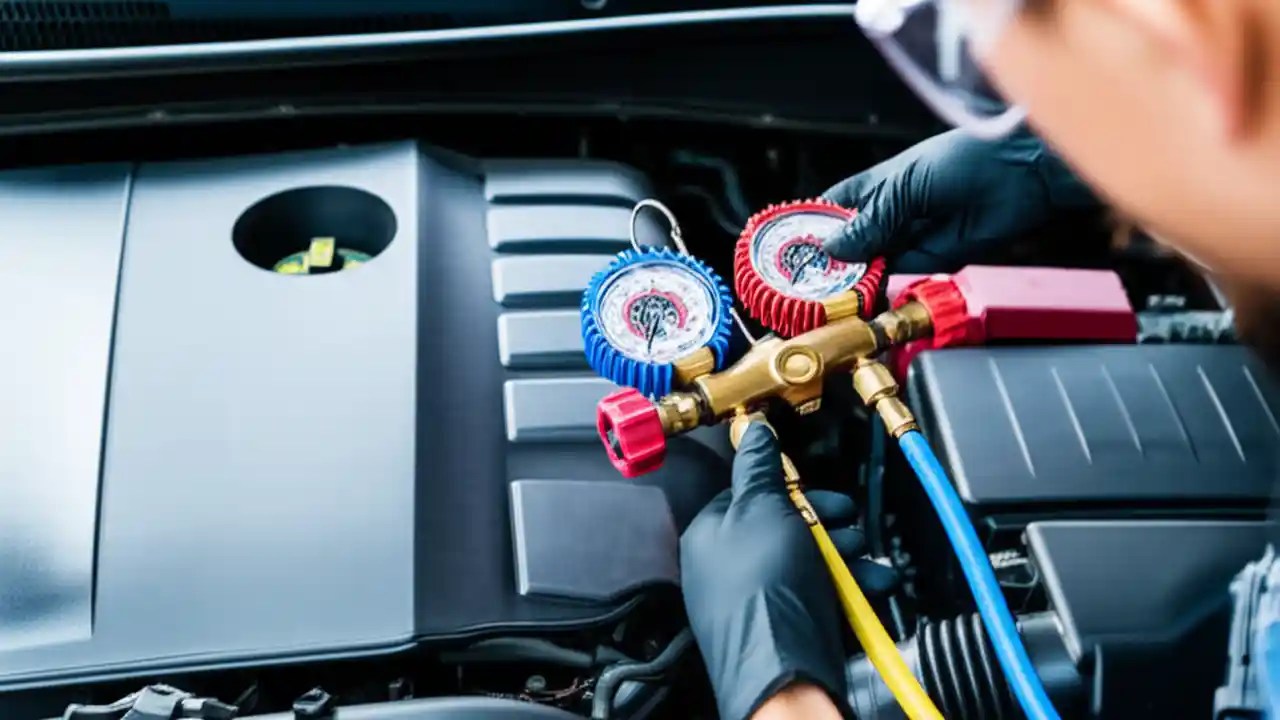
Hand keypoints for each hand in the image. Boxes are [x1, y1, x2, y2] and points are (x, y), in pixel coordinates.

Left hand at [680, 423, 896, 719]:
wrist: (786, 673)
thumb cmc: (764, 592)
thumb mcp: (764, 509)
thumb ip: (759, 468)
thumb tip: (753, 429)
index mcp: (711, 535)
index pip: (748, 493)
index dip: (788, 487)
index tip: (815, 488)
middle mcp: (729, 568)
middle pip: (785, 526)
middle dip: (826, 522)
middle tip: (847, 521)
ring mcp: (758, 601)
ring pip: (809, 561)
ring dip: (845, 554)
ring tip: (865, 558)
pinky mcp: (787, 627)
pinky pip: (821, 595)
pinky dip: (849, 587)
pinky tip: (870, 585)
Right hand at [821, 127, 1096, 272]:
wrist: (1020, 173)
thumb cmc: (965, 158)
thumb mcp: (903, 187)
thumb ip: (869, 223)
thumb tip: (831, 248)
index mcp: (875, 187)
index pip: (831, 211)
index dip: (811, 229)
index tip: (790, 251)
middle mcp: (889, 214)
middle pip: (848, 245)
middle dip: (829, 263)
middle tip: (806, 283)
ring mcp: (910, 238)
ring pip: (870, 266)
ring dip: (853, 281)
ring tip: (830, 295)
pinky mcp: (933, 260)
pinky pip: (898, 278)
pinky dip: (881, 289)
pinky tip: (864, 296)